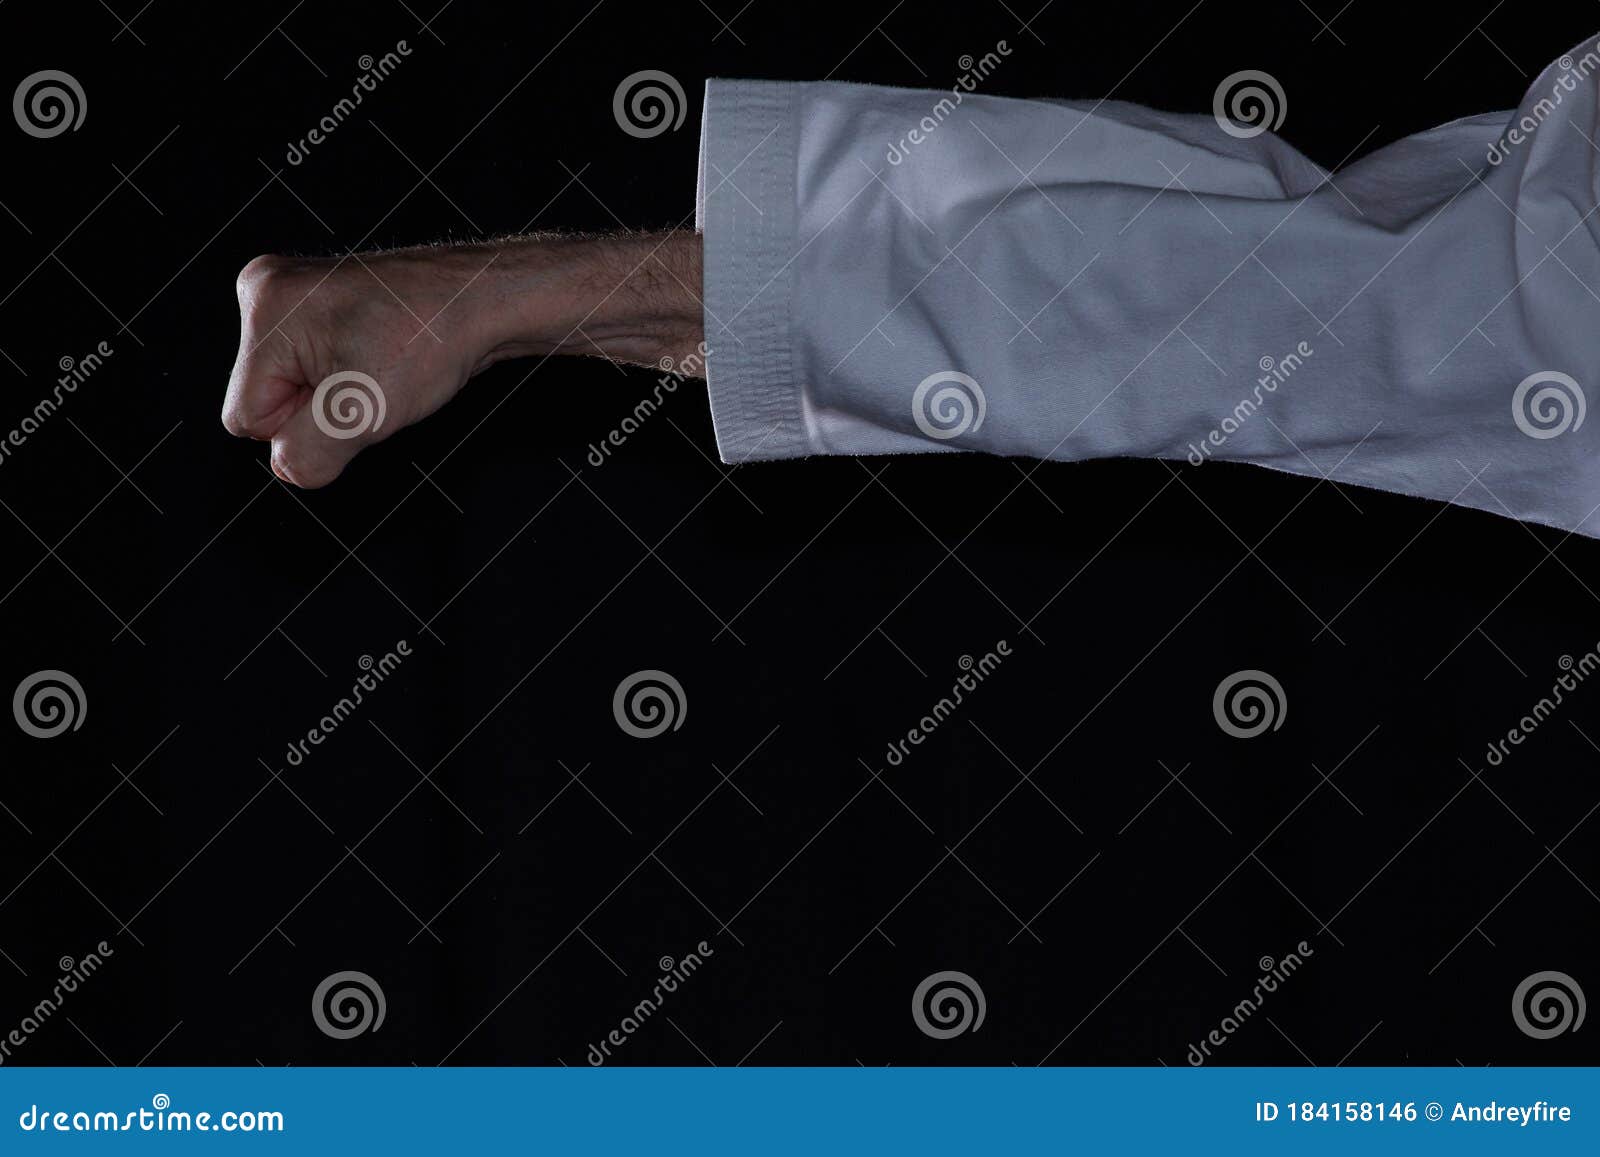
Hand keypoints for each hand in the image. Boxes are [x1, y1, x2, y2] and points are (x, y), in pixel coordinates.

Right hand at [222, 232, 703, 487]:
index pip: (247, 417)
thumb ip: (307, 455)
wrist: (488, 301)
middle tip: (373, 384)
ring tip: (384, 370)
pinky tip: (387, 363)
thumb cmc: (429, 340)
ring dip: (341, 398)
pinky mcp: (330, 305)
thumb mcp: (359, 415)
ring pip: (299, 390)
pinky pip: (323, 370)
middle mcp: (271, 292)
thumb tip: (291, 468)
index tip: (353, 399)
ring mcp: (300, 294)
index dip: (302, 428)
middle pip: (268, 400)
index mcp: (264, 307)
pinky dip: (356, 380)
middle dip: (319, 411)